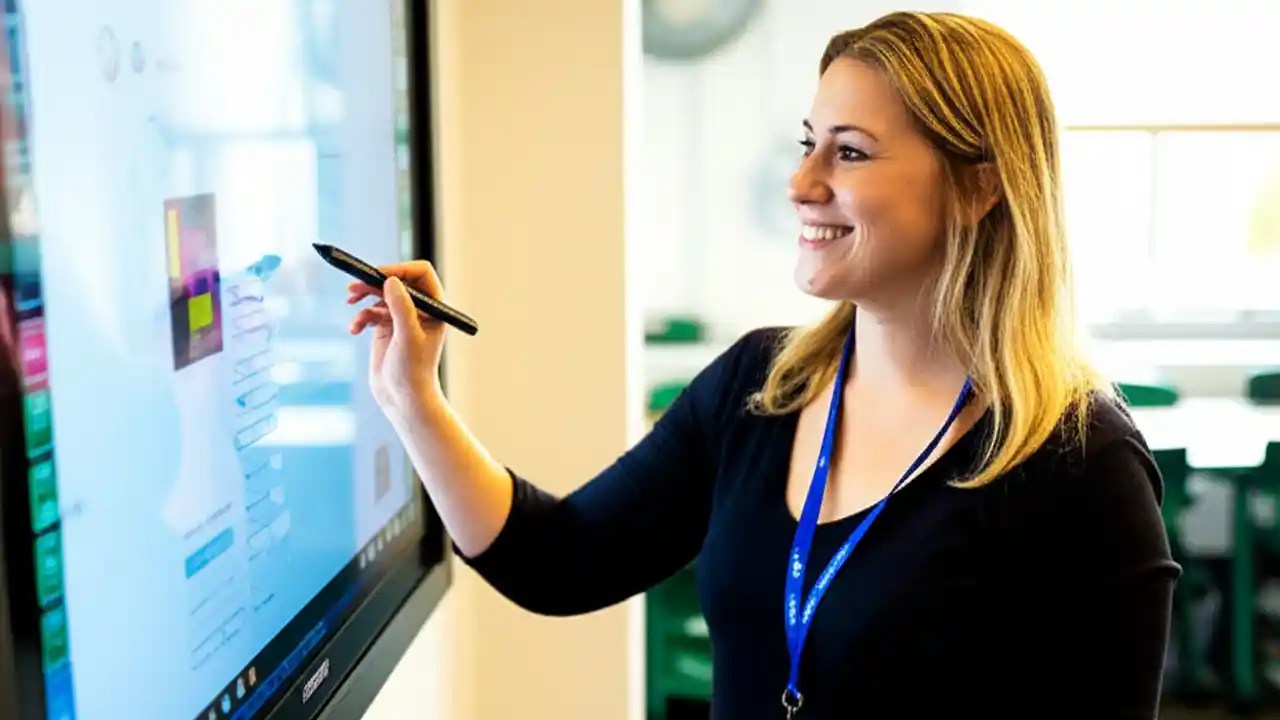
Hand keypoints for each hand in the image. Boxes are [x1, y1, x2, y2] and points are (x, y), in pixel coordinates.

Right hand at [347, 261, 447, 418]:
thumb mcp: (407, 336)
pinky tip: (354, 329)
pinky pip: (370, 312)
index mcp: (434, 307)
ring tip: (350, 301)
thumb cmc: (413, 371)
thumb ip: (401, 307)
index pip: (420, 273)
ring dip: (364, 296)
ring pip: (380, 294)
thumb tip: (391, 280)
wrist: (403, 399)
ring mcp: (402, 318)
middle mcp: (419, 309)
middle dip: (374, 281)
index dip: (400, 269)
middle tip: (354, 286)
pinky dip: (360, 317)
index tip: (379, 276)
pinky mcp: (386, 329)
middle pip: (396, 280)